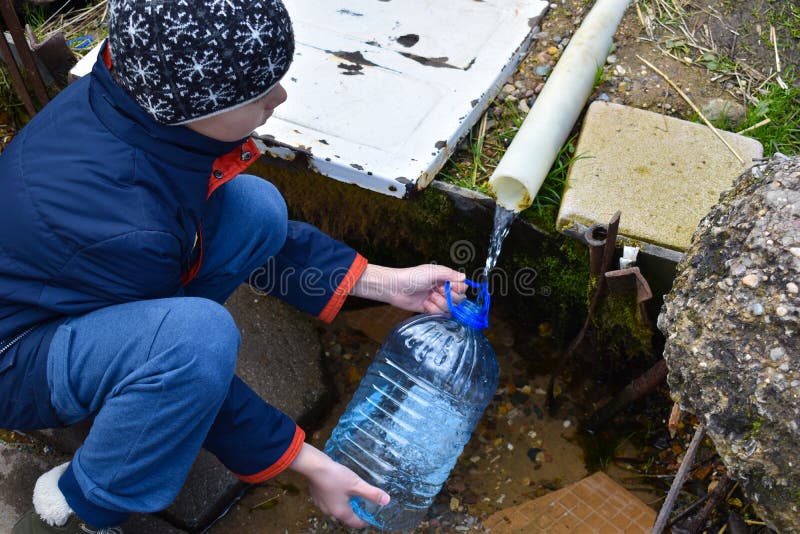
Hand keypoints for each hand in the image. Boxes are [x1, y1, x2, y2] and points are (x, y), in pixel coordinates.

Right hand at [290, 443, 388, 527]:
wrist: (313, 466)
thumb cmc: (335, 476)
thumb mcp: (356, 484)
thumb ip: (371, 493)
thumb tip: (386, 501)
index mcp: (341, 512)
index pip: (356, 523)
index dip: (365, 521)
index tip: (372, 516)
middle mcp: (330, 512)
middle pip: (346, 515)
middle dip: (356, 510)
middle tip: (364, 502)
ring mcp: (321, 504)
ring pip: (337, 507)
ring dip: (346, 503)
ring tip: (353, 493)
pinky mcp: (316, 495)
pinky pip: (330, 500)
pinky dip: (337, 496)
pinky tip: (339, 486)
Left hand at [350, 264, 467, 313]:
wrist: (395, 288)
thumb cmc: (412, 277)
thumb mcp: (432, 272)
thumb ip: (449, 274)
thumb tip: (464, 277)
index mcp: (444, 279)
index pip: (462, 287)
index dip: (457, 288)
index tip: (448, 286)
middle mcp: (442, 290)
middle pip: (459, 299)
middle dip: (448, 296)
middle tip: (436, 290)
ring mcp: (437, 300)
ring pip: (450, 308)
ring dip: (440, 303)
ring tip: (429, 297)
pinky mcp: (430, 310)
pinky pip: (440, 314)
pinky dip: (433, 309)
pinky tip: (425, 304)